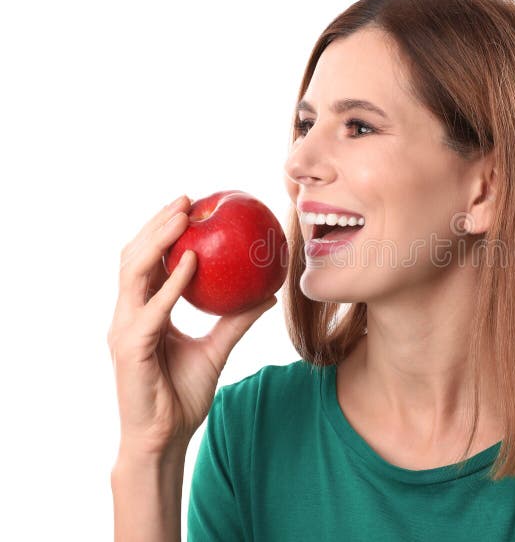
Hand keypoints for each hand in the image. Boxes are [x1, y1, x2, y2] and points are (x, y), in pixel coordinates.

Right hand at [107, 195, 276, 457]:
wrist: (165, 436)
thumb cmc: (183, 394)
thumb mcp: (217, 348)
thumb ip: (237, 320)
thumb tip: (267, 295)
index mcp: (144, 312)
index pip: (148, 262)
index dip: (163, 231)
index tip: (190, 206)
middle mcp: (129, 315)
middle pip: (134, 257)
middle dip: (157, 224)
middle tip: (186, 199)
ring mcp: (124, 329)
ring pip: (134, 273)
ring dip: (157, 241)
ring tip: (183, 217)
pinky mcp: (130, 347)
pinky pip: (152, 308)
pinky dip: (170, 283)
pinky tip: (191, 262)